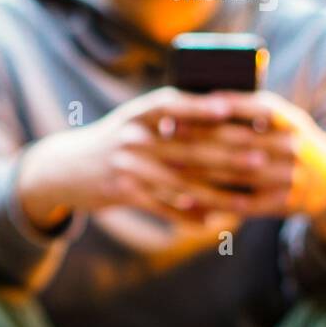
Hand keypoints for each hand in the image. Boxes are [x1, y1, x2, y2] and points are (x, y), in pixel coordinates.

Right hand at [18, 87, 253, 228]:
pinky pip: (162, 206)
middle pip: (188, 147)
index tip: (233, 106)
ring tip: (247, 199)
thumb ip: (168, 117)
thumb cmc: (111, 141)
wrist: (63, 169)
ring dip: (218, 193)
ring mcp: (127, 166)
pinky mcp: (122, 193)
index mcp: (137, 113)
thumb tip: (222, 112)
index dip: (202, 105)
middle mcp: (132, 138)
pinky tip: (211, 222)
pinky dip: (187, 216)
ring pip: (182, 182)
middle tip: (262, 157)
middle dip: (229, 153)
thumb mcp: (131, 121)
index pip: (173, 104)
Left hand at [146, 91, 325, 247]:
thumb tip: (201, 97)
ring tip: (168, 162)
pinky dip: (213, 199)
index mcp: (291, 120)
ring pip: (236, 172)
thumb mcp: (283, 120)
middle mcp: (293, 146)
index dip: (222, 105)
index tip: (190, 103)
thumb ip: (250, 110)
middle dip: (199, 135)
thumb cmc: (290, 141)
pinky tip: (186, 196)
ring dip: (199, 168)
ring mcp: (289, 176)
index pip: (255, 107)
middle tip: (165, 131)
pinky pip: (241, 202)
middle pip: (239, 140)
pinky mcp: (282, 202)